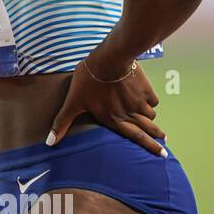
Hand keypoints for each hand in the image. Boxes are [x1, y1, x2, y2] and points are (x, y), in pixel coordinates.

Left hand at [46, 56, 166, 156]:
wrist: (109, 59)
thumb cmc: (88, 81)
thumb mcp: (73, 102)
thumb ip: (62, 123)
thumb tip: (49, 143)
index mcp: (114, 120)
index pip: (136, 137)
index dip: (149, 147)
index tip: (162, 154)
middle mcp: (130, 113)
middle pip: (148, 128)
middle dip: (156, 136)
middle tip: (164, 140)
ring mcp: (140, 101)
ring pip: (150, 114)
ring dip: (150, 118)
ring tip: (150, 119)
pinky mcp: (146, 89)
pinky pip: (152, 99)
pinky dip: (150, 101)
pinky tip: (146, 99)